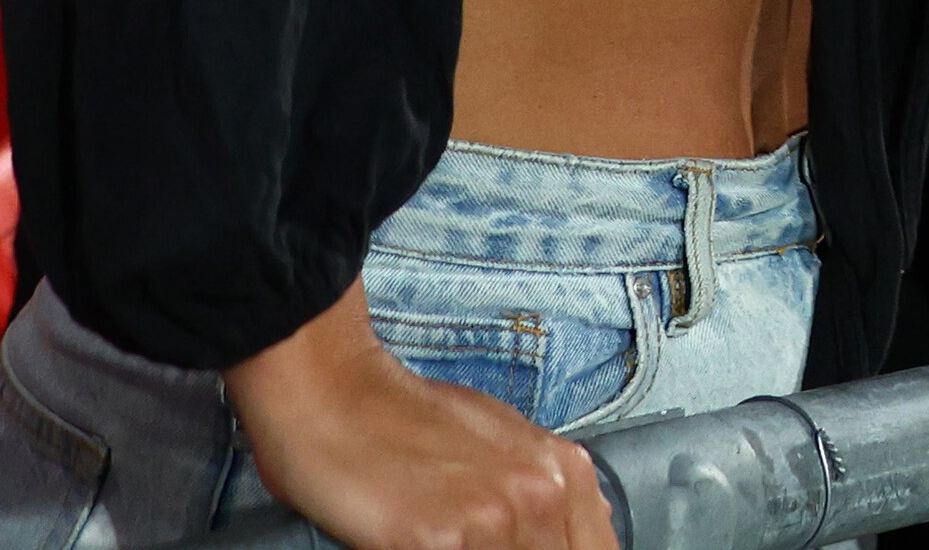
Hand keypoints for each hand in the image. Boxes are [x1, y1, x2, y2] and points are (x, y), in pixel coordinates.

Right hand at [227, 297, 613, 549]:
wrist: (334, 394)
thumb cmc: (405, 418)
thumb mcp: (502, 446)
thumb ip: (540, 491)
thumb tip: (569, 530)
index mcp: (564, 470)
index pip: (594, 548)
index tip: (532, 549)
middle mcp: (542, 493)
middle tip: (476, 542)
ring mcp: (494, 519)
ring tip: (447, 541)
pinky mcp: (438, 539)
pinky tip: (418, 544)